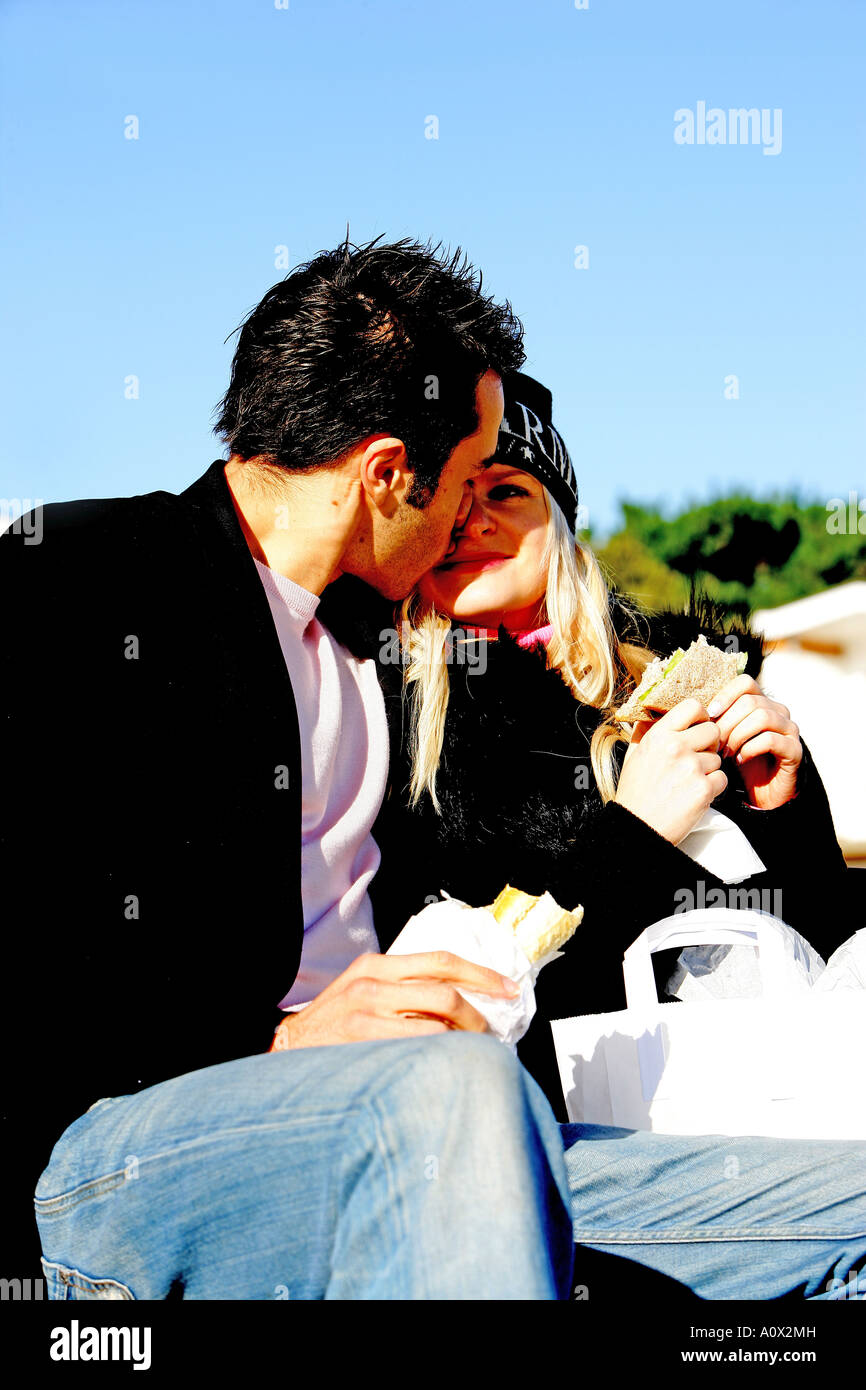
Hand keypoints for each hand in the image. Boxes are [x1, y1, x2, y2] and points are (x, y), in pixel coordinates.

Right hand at [269, 951, 519, 1050]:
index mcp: (377, 964)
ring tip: (474, 1051)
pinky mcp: (360, 1038)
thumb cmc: (332, 1024)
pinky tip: (449, 1062)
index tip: (508, 987)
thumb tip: (457, 999)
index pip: (441, 961)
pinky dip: (440, 1054)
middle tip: (493, 1031)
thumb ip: (401, 988)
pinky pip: (416, 1046)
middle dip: (479, 1013)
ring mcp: (365, 1010)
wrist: (287, 1048)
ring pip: (435, 1021)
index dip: (480, 974)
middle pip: (445, 991)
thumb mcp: (362, 990)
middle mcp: (373, 981)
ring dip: (464, 1038)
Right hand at [614, 698, 727, 844]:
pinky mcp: (703, 789)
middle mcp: (675, 747)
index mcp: (658, 736)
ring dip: (709, 770)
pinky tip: (694, 795)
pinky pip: (722, 779)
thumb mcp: (633, 755)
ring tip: (688, 782)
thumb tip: (654, 710)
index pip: (693, 706)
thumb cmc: (635, 792)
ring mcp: (691, 768)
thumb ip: (645, 730)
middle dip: (709, 744)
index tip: (699, 727)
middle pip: (713, 730)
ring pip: (718, 758)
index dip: (701, 716)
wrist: (637, 828)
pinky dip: (713, 788)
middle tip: (697, 759)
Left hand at [706, 676, 801, 809]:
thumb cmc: (741, 761)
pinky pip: (770, 739)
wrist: (762, 792)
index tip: (711, 714)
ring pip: (762, 717)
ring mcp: (789, 729)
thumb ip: (717, 720)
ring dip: (738, 735)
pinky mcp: (794, 749)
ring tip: (726, 752)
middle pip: (750, 702)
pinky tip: (739, 760)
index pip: (745, 682)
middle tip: (715, 743)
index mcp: (762, 703)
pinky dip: (749, 749)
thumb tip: (697, 709)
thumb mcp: (725, 737)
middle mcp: (779, 712)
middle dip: (727, 723)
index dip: (726, 695)